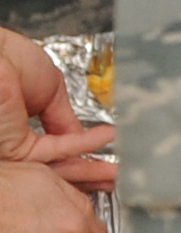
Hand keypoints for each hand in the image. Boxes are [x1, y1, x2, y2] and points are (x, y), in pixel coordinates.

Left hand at [0, 30, 108, 178]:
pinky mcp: (14, 149)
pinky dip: (83, 144)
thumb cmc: (10, 59)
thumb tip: (81, 137)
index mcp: (18, 127)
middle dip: (88, 170)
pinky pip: (54, 150)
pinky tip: (109, 136)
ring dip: (90, 166)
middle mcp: (13, 141)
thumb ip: (65, 118)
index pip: (54, 145)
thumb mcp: (50, 88)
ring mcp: (12, 148)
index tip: (105, 147)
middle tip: (115, 173)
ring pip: (56, 164)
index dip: (81, 148)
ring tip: (118, 164)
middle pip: (57, 162)